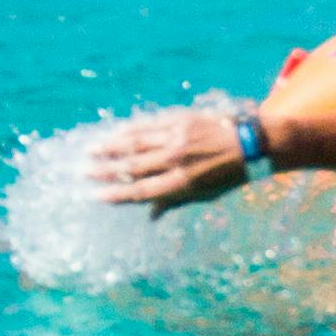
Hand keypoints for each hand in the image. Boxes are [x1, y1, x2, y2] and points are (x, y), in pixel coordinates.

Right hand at [86, 106, 252, 211]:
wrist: (251, 142)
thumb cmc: (227, 174)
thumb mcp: (205, 195)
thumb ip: (174, 202)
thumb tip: (150, 216)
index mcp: (182, 182)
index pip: (142, 191)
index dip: (117, 194)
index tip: (97, 195)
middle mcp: (176, 159)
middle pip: (133, 166)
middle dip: (106, 170)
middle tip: (84, 171)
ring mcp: (177, 137)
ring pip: (136, 142)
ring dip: (111, 147)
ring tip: (91, 150)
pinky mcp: (180, 119)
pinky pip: (149, 125)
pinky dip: (130, 130)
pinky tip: (116, 133)